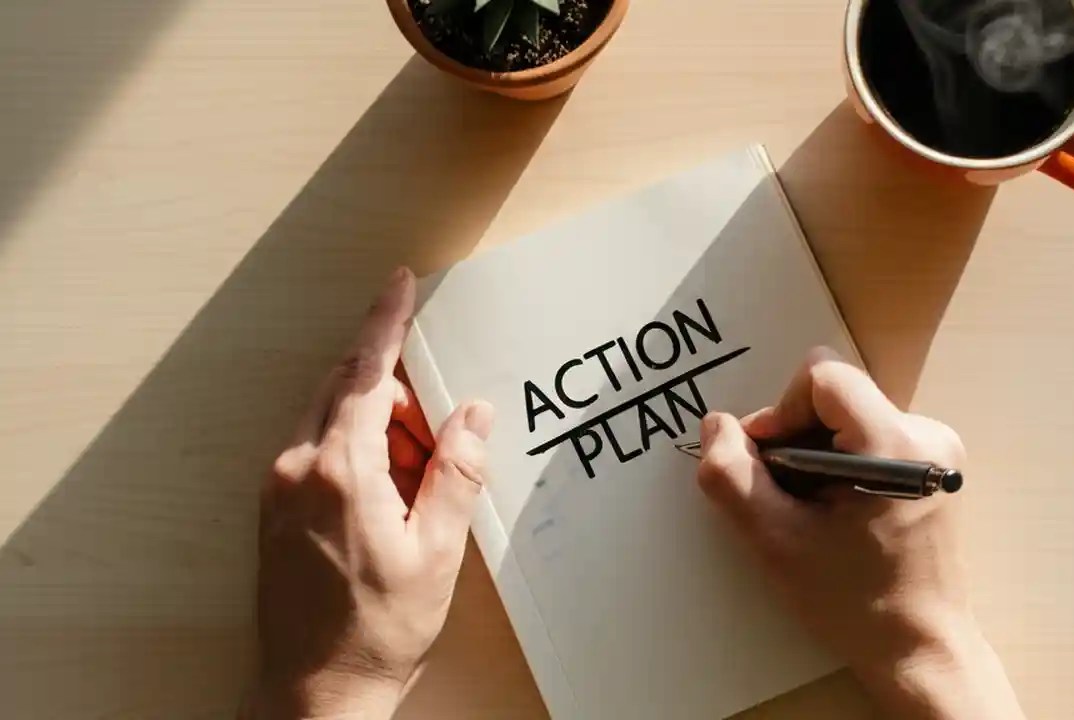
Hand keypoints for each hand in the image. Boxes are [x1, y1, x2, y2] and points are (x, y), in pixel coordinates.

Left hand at [244, 268, 492, 719]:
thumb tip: (473, 415)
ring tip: (413, 492)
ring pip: (332, 422)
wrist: (316, 689)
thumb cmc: (378, 629)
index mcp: (340, 470)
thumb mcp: (437, 550)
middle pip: (346, 391)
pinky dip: (355, 456)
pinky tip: (384, 501)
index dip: (386, 323)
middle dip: (395, 398)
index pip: (365, 373)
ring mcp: (278, 489)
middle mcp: (296, 469)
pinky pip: (316, 453)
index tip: (398, 284)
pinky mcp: (274, 509)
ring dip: (377, 432)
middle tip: (434, 445)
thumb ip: (457, 472)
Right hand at [697, 347, 1022, 719]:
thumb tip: (717, 423)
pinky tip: (838, 511)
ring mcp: (938, 448)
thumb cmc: (853, 602)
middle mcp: (927, 433)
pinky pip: (871, 435)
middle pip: (835, 395)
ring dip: (816, 452)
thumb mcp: (776, 542)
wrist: (920, 649)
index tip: (769, 461)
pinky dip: (841, 462)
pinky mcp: (937, 465)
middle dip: (797, 435)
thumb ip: (733, 476)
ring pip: (850, 416)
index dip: (780, 409)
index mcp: (895, 444)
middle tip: (786, 495)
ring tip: (813, 509)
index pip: (823, 375)